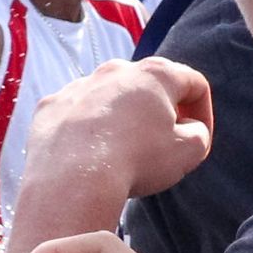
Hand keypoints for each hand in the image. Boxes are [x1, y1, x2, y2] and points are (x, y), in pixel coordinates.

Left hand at [23, 58, 213, 202]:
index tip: (197, 137)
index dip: (203, 111)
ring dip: (120, 118)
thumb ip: (198, 132)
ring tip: (121, 150)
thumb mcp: (189, 151)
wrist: (72, 180)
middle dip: (158, 111)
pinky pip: (74, 113)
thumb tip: (187, 128)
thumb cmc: (137, 162)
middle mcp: (113, 71)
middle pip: (147, 86)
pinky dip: (84, 129)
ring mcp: (76, 86)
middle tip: (160, 142)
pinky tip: (87, 154)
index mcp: (154, 74)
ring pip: (108, 98)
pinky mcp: (49, 106)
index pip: (193, 83)